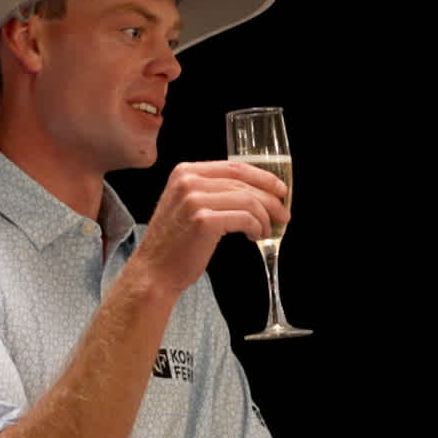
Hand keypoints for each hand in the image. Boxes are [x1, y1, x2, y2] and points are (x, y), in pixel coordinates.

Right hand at [132, 161, 290, 294]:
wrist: (154, 271)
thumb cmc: (175, 243)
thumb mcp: (188, 205)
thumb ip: (213, 191)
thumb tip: (255, 191)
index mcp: (185, 172)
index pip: (234, 166)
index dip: (262, 176)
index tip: (279, 189)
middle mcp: (188, 180)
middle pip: (244, 183)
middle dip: (270, 199)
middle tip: (283, 214)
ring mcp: (195, 199)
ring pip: (249, 200)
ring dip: (264, 218)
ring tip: (264, 231)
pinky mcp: (204, 220)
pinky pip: (245, 218)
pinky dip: (256, 227)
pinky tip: (254, 236)